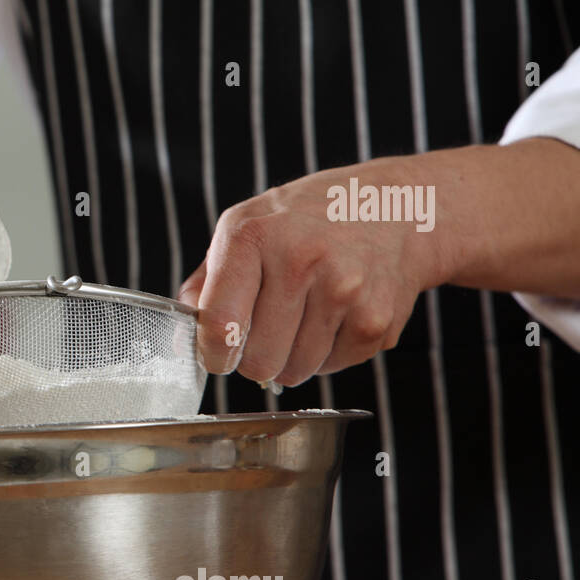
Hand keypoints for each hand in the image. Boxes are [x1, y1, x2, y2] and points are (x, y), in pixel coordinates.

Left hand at [178, 153, 452, 386]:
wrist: (398, 207)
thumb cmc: (308, 219)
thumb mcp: (246, 226)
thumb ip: (206, 283)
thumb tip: (181, 339)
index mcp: (253, 236)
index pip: (219, 324)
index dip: (213, 353)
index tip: (217, 355)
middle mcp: (300, 260)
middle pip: (256, 361)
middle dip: (255, 358)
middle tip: (268, 330)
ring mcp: (343, 292)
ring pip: (294, 372)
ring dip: (292, 358)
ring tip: (305, 316)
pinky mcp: (375, 321)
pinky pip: (332, 368)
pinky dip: (328, 354)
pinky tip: (336, 316)